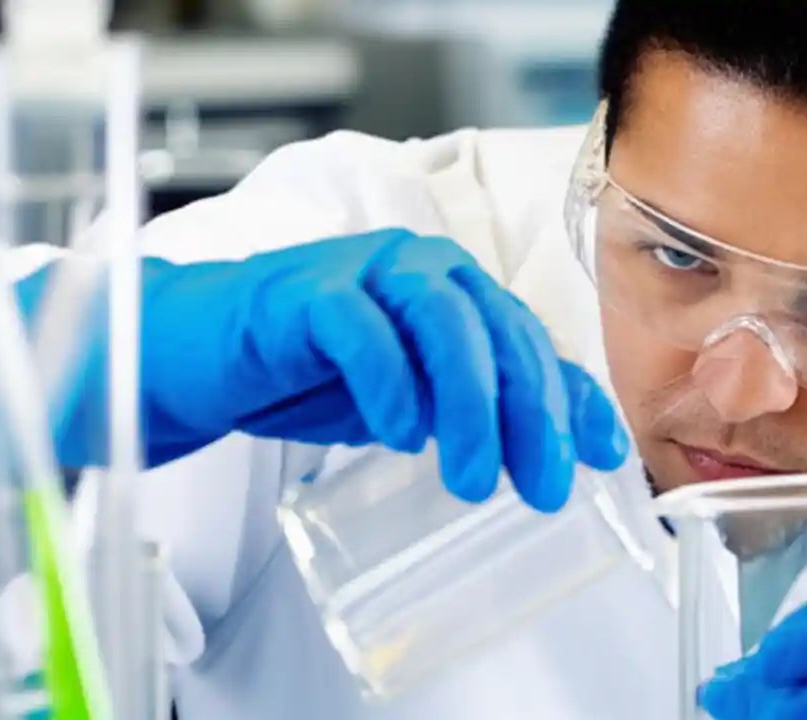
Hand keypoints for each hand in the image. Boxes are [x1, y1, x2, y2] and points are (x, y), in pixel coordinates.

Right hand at [0, 231, 629, 511]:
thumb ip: (475, 411)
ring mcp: (364, 273)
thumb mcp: (412, 400)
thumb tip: (557, 454)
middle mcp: (424, 273)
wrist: (205, 354)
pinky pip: (358, 325)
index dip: (573, 400)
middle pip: (501, 331)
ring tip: (474, 477)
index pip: (533, 345)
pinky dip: (387, 378)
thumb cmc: (312, 370)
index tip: (601, 461)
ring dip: (469, 400)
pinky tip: (400, 433)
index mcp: (459, 298)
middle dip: (531, 413)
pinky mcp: (305, 291)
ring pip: (443, 320)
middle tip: (541, 486)